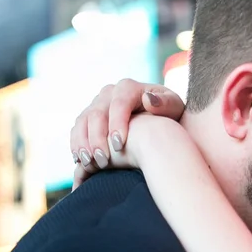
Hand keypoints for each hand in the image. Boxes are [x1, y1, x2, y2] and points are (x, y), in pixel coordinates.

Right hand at [70, 79, 185, 187]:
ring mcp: (96, 104)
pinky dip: (77, 145)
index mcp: (128, 88)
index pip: (118, 102)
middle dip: (98, 138)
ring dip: (83, 143)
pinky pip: (77, 129)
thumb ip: (166, 103)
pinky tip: (81, 161)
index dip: (116, 123)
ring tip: (90, 163)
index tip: (119, 145)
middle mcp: (109, 93)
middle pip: (97, 113)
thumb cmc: (170, 115)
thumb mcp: (175, 108)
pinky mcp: (89, 117)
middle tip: (104, 161)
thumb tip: (148, 99)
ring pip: (83, 121)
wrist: (160, 121)